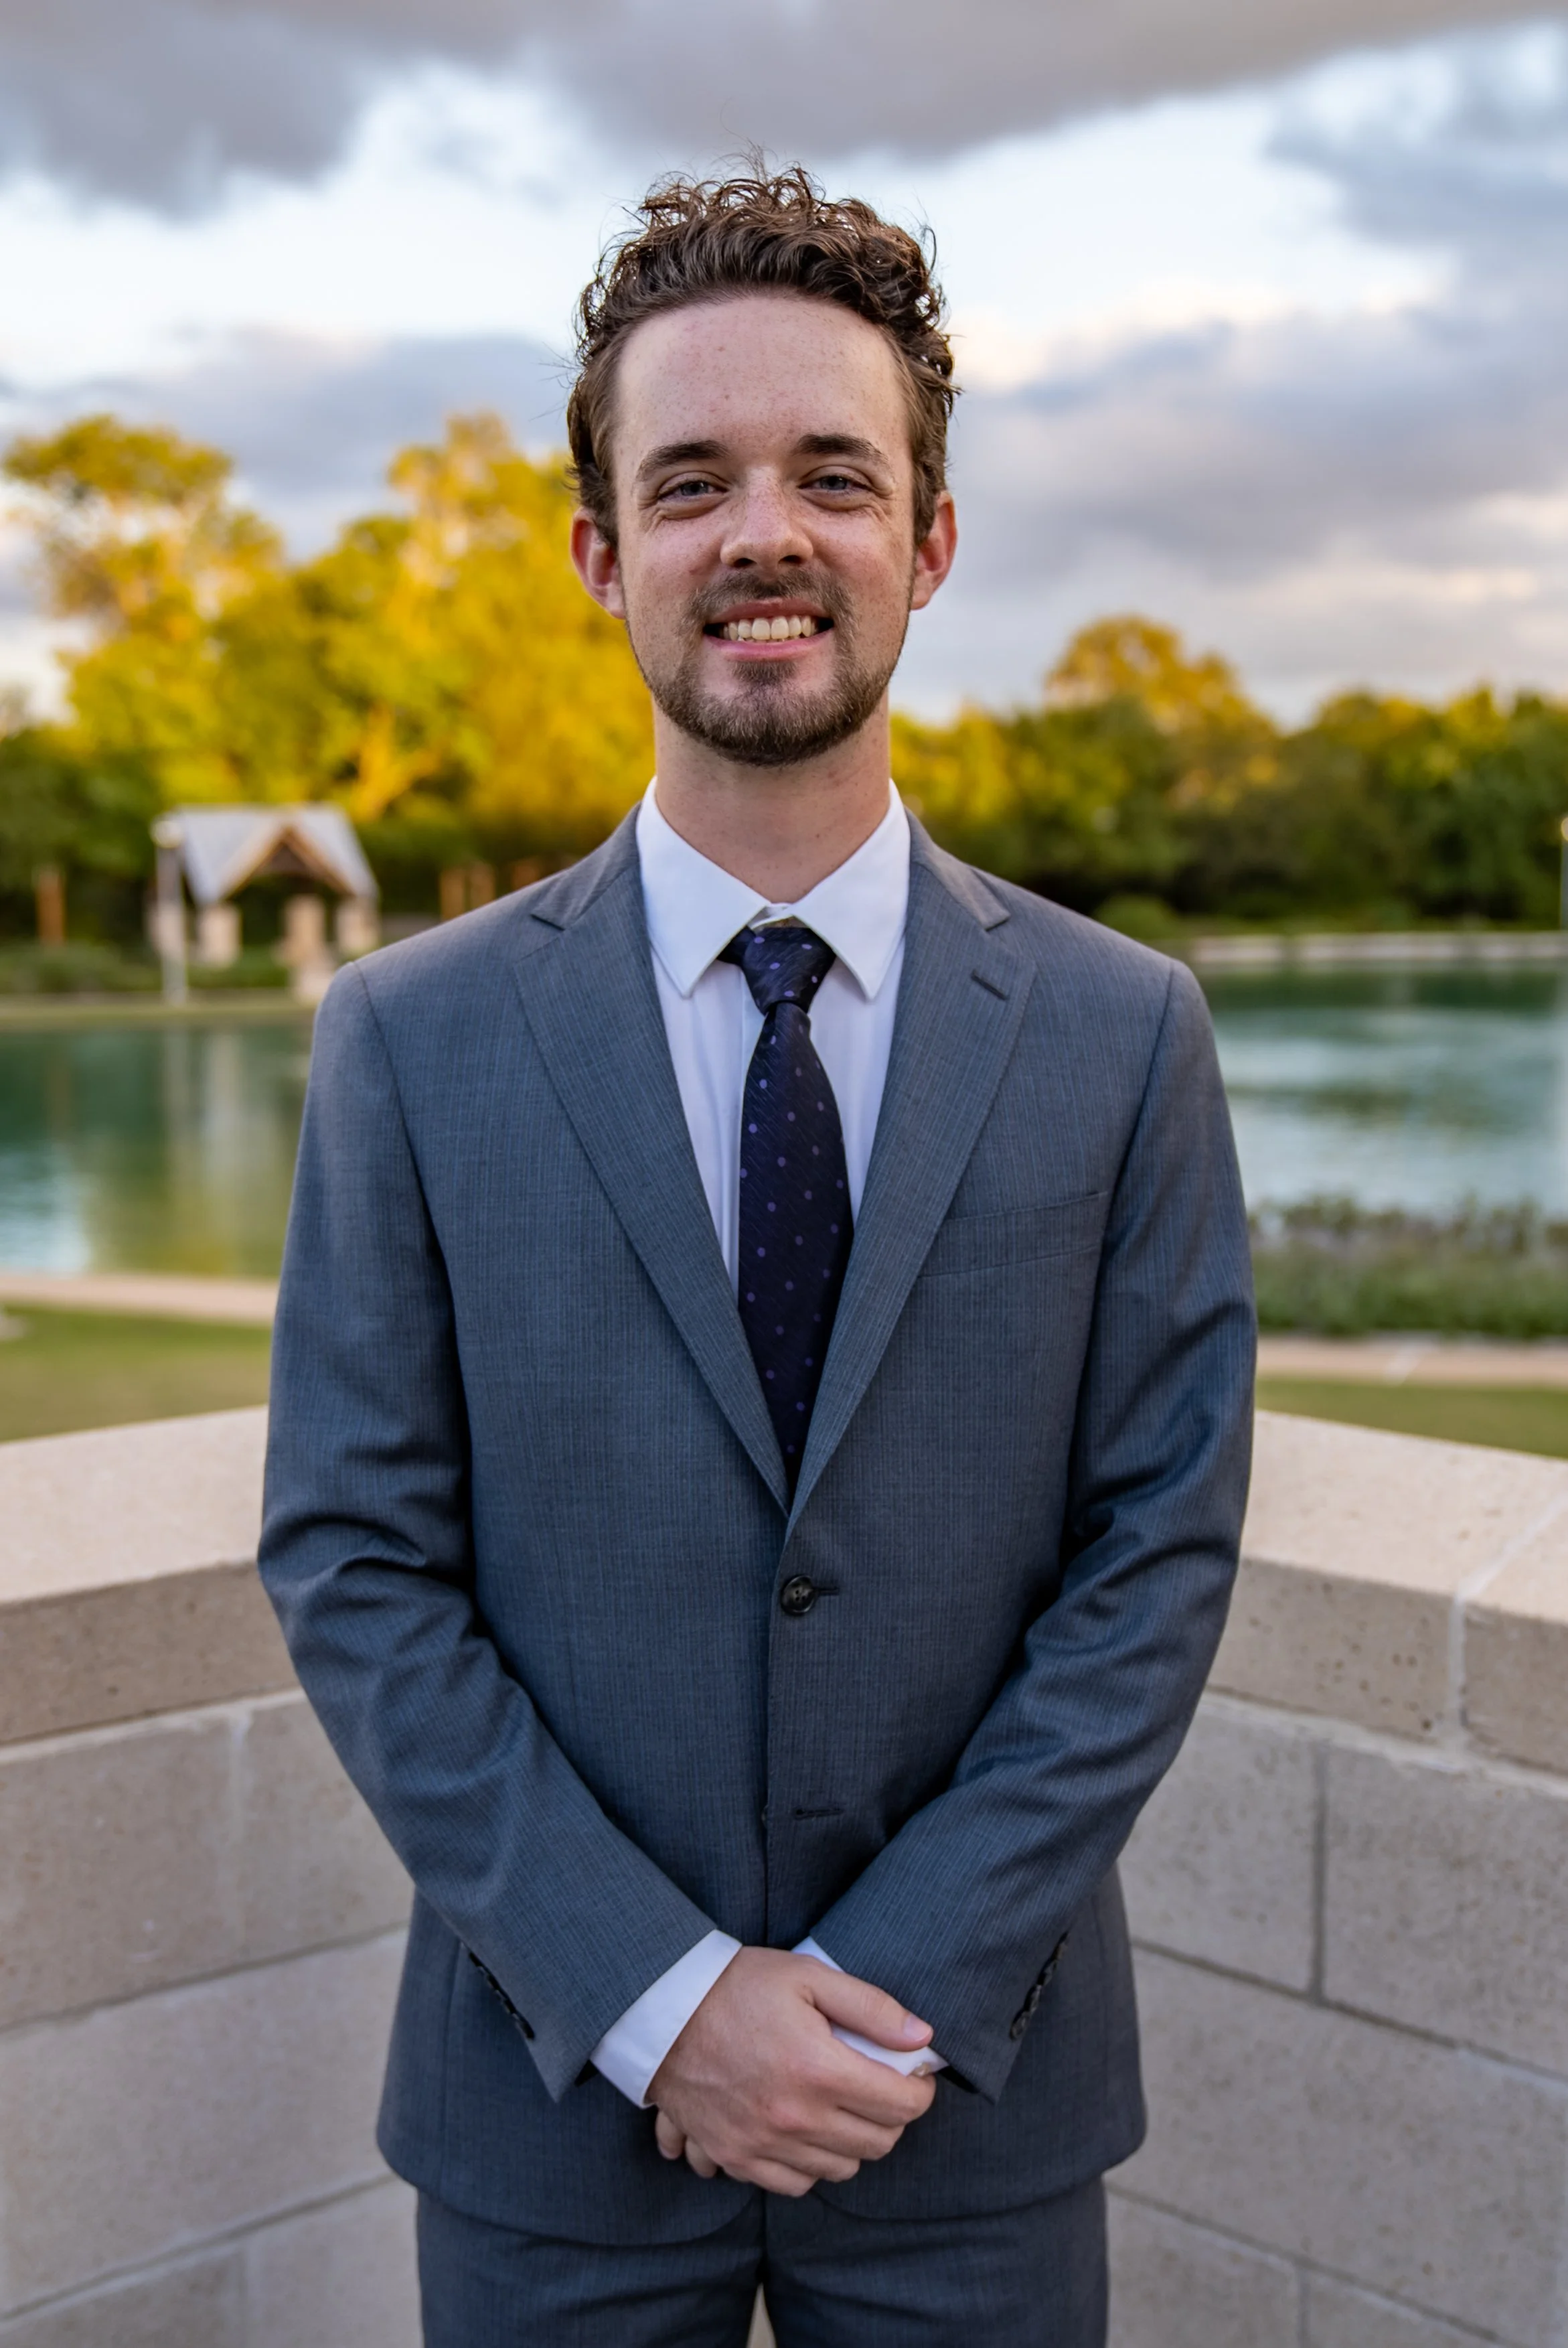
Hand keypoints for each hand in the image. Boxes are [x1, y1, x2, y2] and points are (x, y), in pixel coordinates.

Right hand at [648, 1946, 936, 2195]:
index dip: (919, 2091)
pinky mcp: (736, 2158)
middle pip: (877, 2143)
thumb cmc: (739, 1987)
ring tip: (843, 2108)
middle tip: (881, 2089)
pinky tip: (806, 2132)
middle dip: (891, 2118)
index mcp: (818, 2069)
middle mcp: (795, 2118)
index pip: (900, 2105)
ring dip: (853, 2142)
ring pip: (840, 2169)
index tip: (915, 2076)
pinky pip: (795, 2184)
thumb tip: (923, 2037)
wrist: (664, 2012)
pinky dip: (810, 2165)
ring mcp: (763, 2145)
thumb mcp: (808, 1976)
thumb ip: (871, 2008)